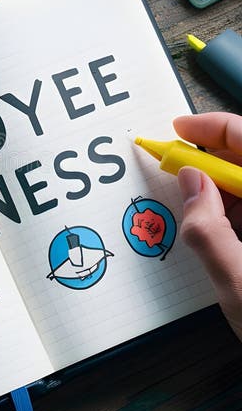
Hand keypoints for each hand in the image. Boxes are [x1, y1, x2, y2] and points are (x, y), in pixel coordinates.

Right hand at [174, 112, 241, 341]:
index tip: (178, 130)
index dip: (213, 129)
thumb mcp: (237, 281)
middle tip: (175, 171)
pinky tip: (220, 235)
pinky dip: (235, 217)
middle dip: (212, 164)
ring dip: (223, 195)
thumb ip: (207, 227)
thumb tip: (189, 182)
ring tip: (197, 214)